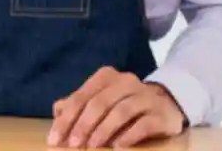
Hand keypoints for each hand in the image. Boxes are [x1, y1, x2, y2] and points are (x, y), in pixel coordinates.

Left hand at [48, 67, 185, 148]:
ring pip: (121, 111)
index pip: (81, 97)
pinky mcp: (161, 113)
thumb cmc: (125, 104)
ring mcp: (146, 96)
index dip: (66, 119)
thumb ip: (80, 104)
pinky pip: (144, 124)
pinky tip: (117, 147)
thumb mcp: (101, 101)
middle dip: (83, 125)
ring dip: (103, 130)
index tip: (55, 140)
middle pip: (100, 103)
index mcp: (106, 77)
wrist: (166, 104)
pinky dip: (128, 136)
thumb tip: (58, 111)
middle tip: (73, 145)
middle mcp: (126, 82)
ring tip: (92, 147)